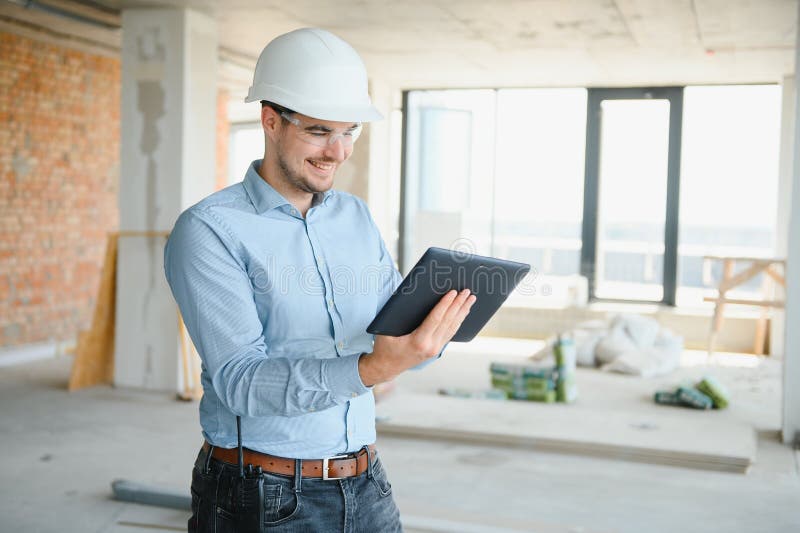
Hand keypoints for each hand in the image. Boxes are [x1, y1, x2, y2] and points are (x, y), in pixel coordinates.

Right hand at [358, 289, 476, 385]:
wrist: (386, 367)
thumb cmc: (384, 346)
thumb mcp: (387, 330)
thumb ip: (398, 316)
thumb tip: (411, 296)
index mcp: (418, 341)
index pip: (436, 319)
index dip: (445, 304)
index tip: (453, 292)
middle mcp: (430, 346)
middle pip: (448, 322)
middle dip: (458, 305)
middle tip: (467, 292)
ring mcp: (435, 349)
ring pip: (452, 327)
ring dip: (462, 311)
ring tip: (471, 299)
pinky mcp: (436, 350)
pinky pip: (450, 333)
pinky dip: (458, 320)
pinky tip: (463, 312)